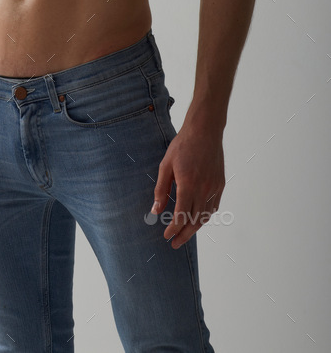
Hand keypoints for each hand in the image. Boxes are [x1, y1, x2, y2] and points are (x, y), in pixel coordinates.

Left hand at [151, 124, 224, 248]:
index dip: (174, 229)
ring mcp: (214, 187)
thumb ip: (161, 190)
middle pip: (195, 221)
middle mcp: (203, 189)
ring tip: (185, 233)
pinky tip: (198, 217)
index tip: (166, 236)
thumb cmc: (182, 146)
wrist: (204, 131)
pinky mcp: (220, 184)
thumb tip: (156, 211)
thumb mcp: (166, 166)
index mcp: (188, 185)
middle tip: (175, 244)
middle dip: (184, 235)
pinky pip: (214, 206)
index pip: (181, 216)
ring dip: (195, 227)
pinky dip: (206, 215)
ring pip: (206, 216)